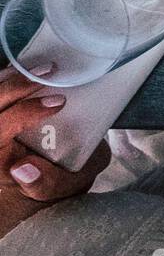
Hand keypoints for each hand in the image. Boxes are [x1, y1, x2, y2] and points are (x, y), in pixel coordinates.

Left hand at [0, 67, 109, 239]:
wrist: (44, 180)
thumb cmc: (57, 180)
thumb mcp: (65, 188)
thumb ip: (47, 183)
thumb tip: (22, 167)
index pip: (1, 129)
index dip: (27, 112)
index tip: (59, 102)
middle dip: (16, 86)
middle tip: (49, 72)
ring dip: (8, 79)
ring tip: (39, 67)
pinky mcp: (0, 118)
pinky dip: (4, 79)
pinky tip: (23, 71)